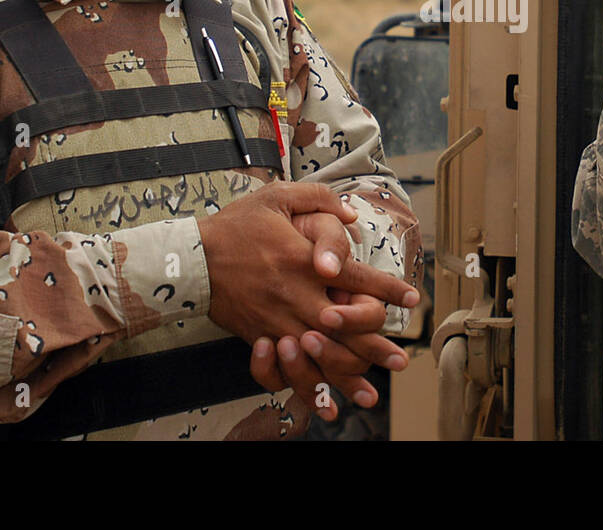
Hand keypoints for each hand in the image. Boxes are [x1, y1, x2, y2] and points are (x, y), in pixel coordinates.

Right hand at [249, 211, 406, 419]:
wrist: (190, 260)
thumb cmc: (235, 226)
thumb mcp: (277, 196)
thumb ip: (318, 198)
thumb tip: (351, 213)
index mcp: (307, 262)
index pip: (359, 278)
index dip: (389, 289)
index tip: (412, 299)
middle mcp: (298, 296)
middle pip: (347, 329)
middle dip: (377, 346)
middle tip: (400, 361)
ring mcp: (279, 321)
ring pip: (320, 357)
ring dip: (347, 377)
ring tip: (371, 394)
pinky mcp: (261, 338)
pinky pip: (289, 370)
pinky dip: (307, 389)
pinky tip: (325, 405)